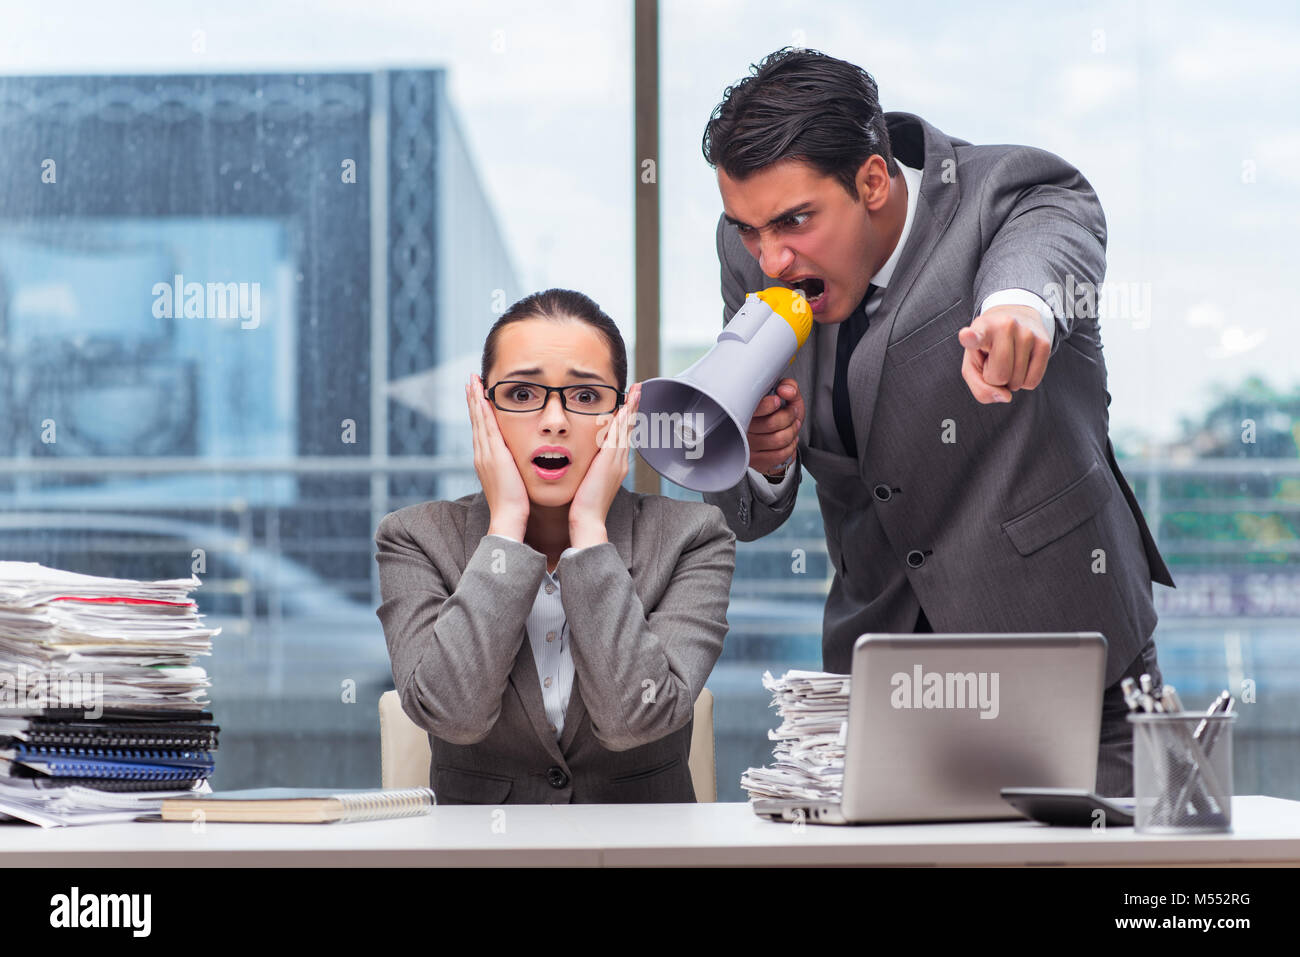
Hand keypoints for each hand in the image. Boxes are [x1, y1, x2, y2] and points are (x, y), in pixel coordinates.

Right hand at [467, 373, 529, 539]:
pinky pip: (486, 427)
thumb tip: (520, 461)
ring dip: (475, 399)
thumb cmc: (515, 504)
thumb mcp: (513, 480)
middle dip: (473, 399)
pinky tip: (482, 395)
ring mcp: (485, 454)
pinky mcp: (493, 455)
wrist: (509, 517)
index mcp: (486, 460)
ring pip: (478, 420)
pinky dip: (482, 410)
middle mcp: (482, 454)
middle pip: (476, 420)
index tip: (477, 394)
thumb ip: (514, 468)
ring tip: (472, 381)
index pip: (482, 429)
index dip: (478, 411)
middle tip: (470, 380)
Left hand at [569, 382, 639, 545]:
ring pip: (626, 428)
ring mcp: (617, 461)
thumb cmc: (583, 506)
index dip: (626, 419)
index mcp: (615, 466)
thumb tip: (583, 461)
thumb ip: (589, 469)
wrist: (587, 520)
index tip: (628, 404)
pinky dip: (623, 419)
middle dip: (633, 408)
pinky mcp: (610, 461)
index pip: (622, 437)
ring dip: (631, 408)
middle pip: (629, 429)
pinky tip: (624, 405)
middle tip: (638, 389)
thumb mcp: (588, 482)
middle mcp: (620, 462)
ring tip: (636, 391)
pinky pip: (619, 434)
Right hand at [746, 378, 803, 473]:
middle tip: (792, 414)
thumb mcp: (784, 397)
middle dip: (790, 418)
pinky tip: (788, 440)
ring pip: (779, 439)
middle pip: (772, 424)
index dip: (771, 404)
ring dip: (792, 432)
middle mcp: (742, 428)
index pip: (755, 408)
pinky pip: (780, 454)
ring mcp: (748, 446)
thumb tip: (786, 390)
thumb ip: (789, 387)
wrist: (772, 441)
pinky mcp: (755, 460)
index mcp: (745, 408)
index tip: (778, 401)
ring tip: (792, 426)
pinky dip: (790, 447)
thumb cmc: (777, 416)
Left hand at [957, 304, 1050, 403]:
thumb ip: (980, 387)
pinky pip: (1032, 382)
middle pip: (999, 376)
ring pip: (1017, 382)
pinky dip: (1024, 381)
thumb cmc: (987, 349)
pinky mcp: (1044, 343)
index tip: (966, 335)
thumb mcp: (973, 366)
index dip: (970, 338)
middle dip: (995, 379)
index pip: (975, 335)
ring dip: (1010, 380)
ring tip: (1009, 358)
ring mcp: (1027, 333)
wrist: (1017, 318)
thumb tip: (1006, 397)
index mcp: (981, 328)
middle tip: (995, 361)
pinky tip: (1021, 363)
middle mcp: (1005, 326)